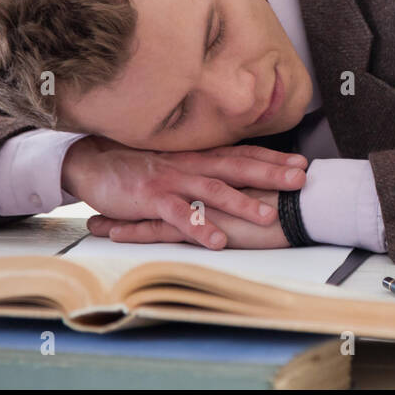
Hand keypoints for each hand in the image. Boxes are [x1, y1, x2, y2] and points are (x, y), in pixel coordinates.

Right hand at [62, 135, 305, 248]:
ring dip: (242, 201)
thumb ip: (203, 166)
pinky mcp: (151, 199)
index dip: (272, 157)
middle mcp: (190, 164)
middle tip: (301, 180)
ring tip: (268, 215)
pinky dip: (199, 227)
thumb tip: (235, 173)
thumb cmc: (138, 164)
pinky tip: (217, 241)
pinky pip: (179, 215)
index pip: (241, 153)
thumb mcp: (176, 162)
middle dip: (271, 172)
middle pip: (237, 166)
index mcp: (198, 155)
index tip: (302, 162)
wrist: (92, 161)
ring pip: (212, 190)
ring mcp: (171, 180)